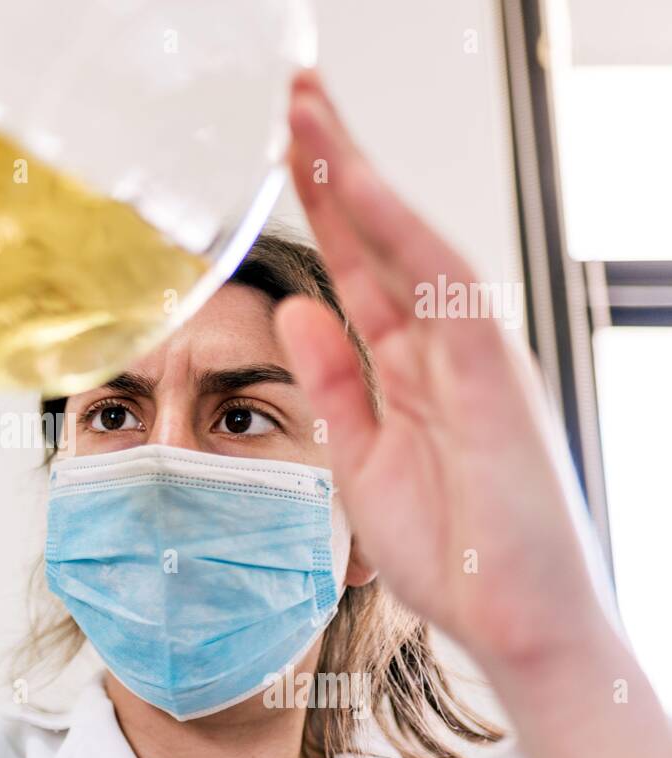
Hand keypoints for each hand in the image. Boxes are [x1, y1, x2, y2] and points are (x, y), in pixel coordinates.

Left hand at [275, 70, 615, 664]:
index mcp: (410, 366)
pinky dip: (400, 236)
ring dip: (359, 177)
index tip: (279, 154)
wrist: (516, 623)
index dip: (318, 209)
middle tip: (291, 96)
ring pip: (409, 243)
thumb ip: (336, 382)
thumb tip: (297, 310)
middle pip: (380, 237)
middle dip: (335, 166)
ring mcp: (471, 356)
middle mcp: (441, 345)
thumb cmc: (454, 549)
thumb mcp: (363, 458)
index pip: (357, 267)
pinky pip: (444, 290)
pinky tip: (360, 189)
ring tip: (309, 115)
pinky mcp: (494, 378)